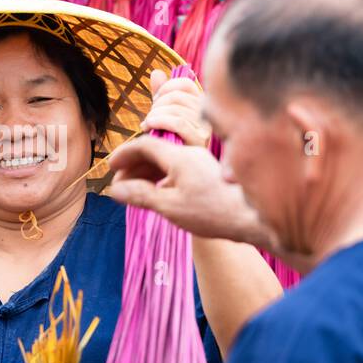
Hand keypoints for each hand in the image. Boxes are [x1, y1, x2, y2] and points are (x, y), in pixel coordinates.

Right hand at [108, 136, 273, 247]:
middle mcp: (189, 154)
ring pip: (166, 161)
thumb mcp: (170, 206)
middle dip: (133, 165)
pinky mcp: (206, 174)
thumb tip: (115, 189)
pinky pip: (178, 169)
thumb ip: (141, 195)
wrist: (251, 218)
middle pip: (154, 151)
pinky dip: (162, 177)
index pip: (144, 144)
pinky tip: (157, 193)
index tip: (110, 167)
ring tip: (134, 190)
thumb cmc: (211, 212)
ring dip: (147, 172)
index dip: (124, 154)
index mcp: (179, 156)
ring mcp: (199, 163)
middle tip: (119, 184)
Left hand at [141, 69, 210, 148]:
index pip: (185, 84)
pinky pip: (178, 123)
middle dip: (157, 105)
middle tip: (149, 119)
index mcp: (201, 106)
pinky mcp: (199, 143)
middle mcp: (207, 116)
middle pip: (177, 96)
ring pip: (176, 109)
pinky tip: (148, 127)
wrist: (170, 174)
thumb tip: (156, 73)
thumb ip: (160, 95)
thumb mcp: (163, 117)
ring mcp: (205, 129)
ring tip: (148, 126)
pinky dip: (159, 121)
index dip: (166, 88)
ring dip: (155, 115)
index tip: (155, 101)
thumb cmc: (167, 145)